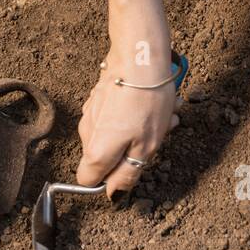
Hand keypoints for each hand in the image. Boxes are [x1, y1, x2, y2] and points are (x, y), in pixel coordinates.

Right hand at [76, 46, 179, 197]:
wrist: (138, 57)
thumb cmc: (145, 101)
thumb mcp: (146, 147)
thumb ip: (127, 174)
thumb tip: (114, 193)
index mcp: (96, 151)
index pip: (88, 181)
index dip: (108, 180)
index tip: (129, 168)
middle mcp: (87, 133)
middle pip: (105, 157)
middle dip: (131, 151)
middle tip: (157, 137)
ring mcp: (91, 112)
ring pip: (114, 134)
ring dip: (138, 131)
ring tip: (162, 116)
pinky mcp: (99, 97)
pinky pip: (115, 116)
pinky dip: (132, 114)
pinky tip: (152, 102)